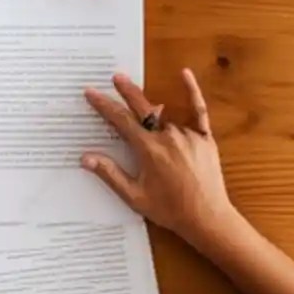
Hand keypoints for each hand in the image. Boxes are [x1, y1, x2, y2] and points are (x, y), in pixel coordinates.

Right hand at [82, 70, 233, 243]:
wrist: (207, 218)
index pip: (121, 120)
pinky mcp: (204, 138)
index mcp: (149, 150)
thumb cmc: (170, 210)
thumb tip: (86, 158)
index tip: (92, 93)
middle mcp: (167, 137)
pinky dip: (191, 91)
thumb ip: (110, 174)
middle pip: (142, 107)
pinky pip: (198, 111)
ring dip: (150, 108)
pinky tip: (184, 74)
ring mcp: (187, 135)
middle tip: (115, 77)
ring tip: (138, 98)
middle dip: (126, 91)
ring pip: (164, 116)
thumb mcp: (135, 196)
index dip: (104, 105)